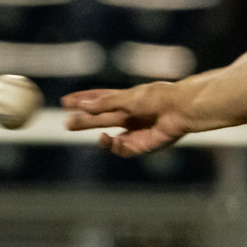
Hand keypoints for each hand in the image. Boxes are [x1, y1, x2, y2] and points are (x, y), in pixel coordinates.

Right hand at [62, 82, 190, 157]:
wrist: (180, 110)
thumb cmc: (157, 98)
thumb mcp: (128, 97)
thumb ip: (106, 103)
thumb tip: (83, 105)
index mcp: (127, 100)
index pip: (100, 99)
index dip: (84, 100)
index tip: (66, 101)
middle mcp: (129, 115)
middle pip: (101, 118)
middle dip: (84, 119)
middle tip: (66, 122)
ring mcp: (134, 131)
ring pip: (108, 135)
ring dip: (93, 133)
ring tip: (75, 128)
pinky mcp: (140, 145)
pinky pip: (121, 149)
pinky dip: (111, 145)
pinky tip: (104, 138)